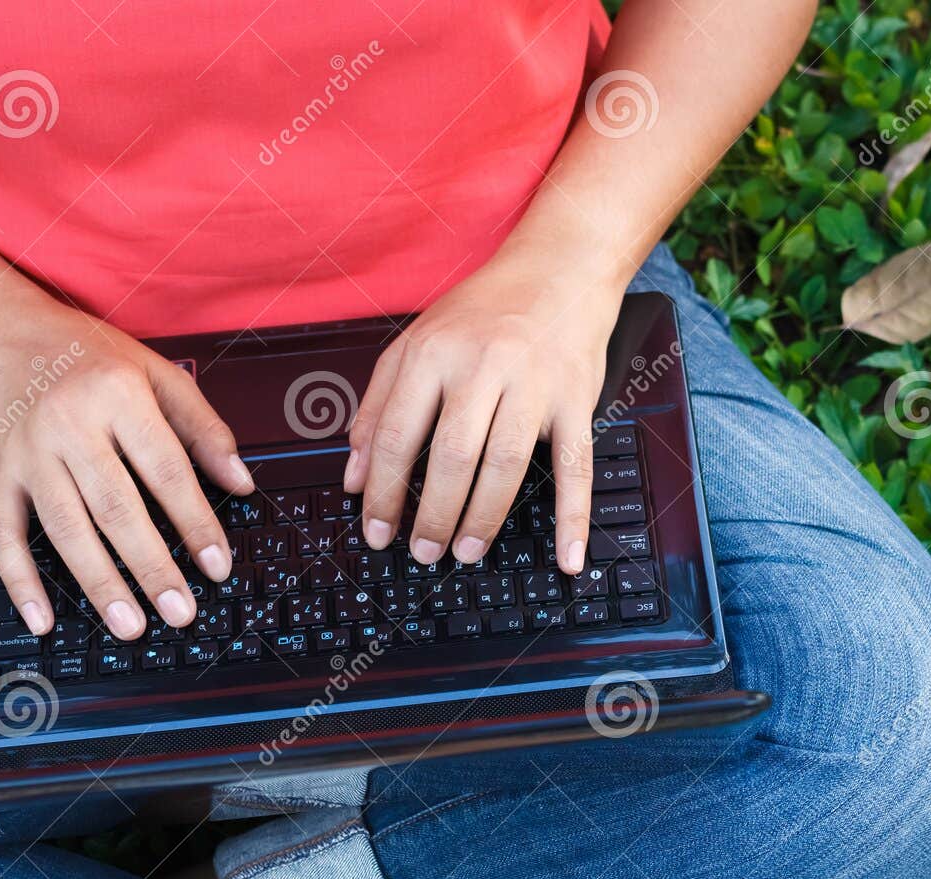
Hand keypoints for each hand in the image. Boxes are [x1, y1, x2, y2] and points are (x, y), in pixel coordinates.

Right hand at [0, 284, 251, 639]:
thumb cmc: (83, 352)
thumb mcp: (155, 371)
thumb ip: (203, 427)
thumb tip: (242, 482)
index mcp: (116, 396)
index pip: (166, 471)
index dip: (196, 523)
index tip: (217, 565)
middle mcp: (68, 425)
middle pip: (116, 509)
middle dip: (152, 567)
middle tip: (181, 611)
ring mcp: (26, 454)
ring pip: (65, 529)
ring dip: (99, 583)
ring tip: (131, 624)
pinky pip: (4, 535)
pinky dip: (22, 581)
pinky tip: (44, 617)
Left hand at [343, 253, 622, 575]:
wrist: (560, 270)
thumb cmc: (485, 311)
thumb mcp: (417, 343)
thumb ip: (377, 407)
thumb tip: (354, 477)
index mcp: (433, 352)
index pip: (399, 434)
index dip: (384, 492)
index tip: (376, 532)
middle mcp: (482, 365)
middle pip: (452, 456)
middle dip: (434, 516)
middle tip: (423, 553)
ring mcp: (533, 383)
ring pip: (506, 464)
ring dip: (484, 518)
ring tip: (466, 552)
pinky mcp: (576, 399)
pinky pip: (576, 467)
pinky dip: (574, 518)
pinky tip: (569, 557)